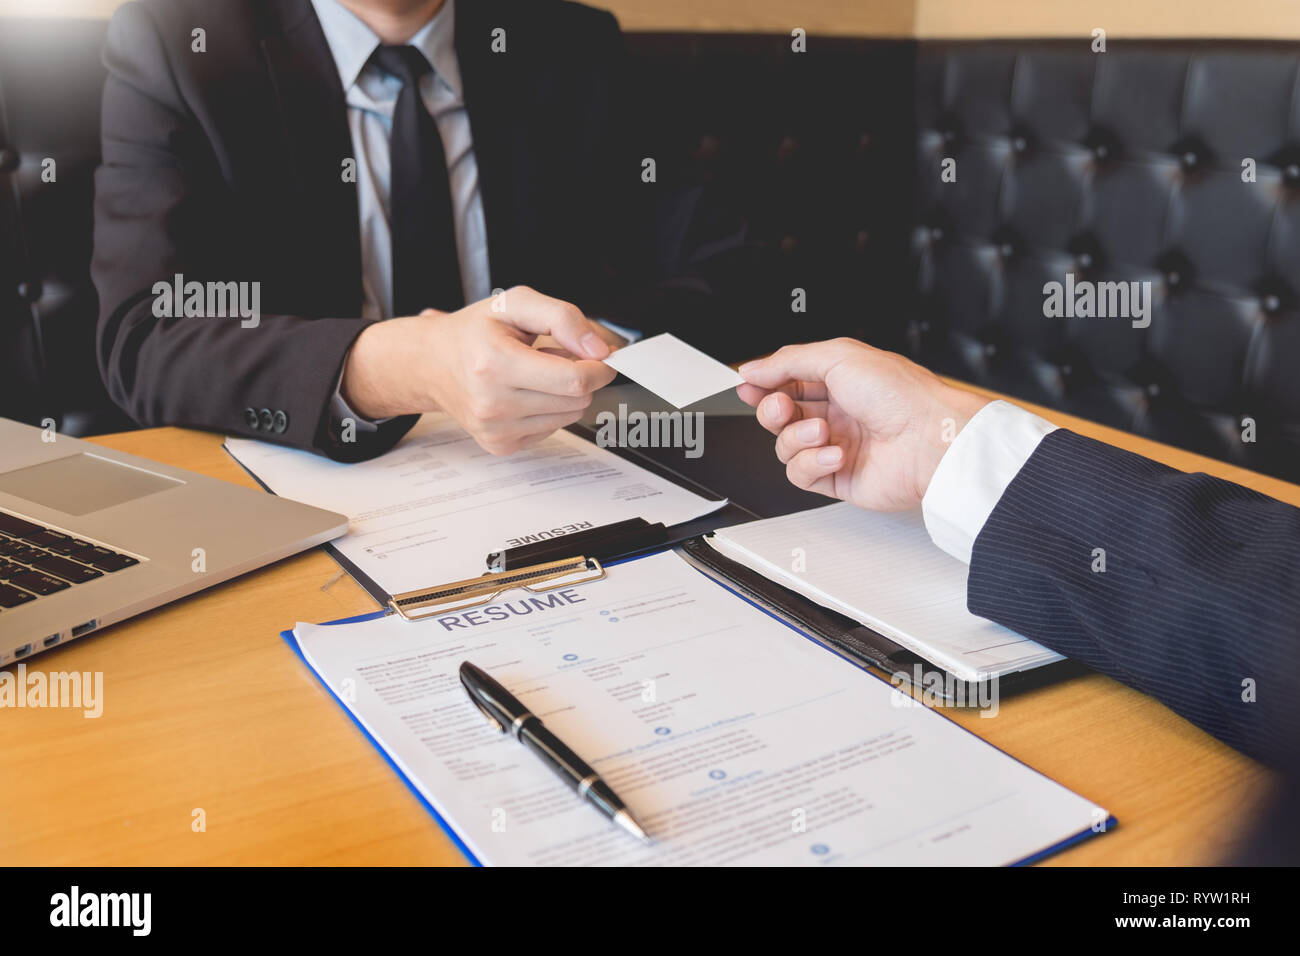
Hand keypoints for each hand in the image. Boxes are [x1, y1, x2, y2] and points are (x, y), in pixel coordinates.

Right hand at [341, 286, 616, 453]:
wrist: (433, 363)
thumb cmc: (474, 332)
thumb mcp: (515, 303)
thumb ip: (562, 318)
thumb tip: (598, 348)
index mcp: (495, 363)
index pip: (574, 380)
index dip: (599, 367)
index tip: (602, 355)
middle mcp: (492, 403)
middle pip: (576, 400)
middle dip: (580, 375)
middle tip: (557, 355)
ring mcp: (495, 430)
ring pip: (569, 416)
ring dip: (565, 393)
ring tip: (537, 372)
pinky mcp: (500, 445)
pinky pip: (552, 429)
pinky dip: (549, 409)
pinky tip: (526, 392)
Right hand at [737, 338, 989, 509]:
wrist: (930, 441)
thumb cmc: (901, 395)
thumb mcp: (838, 357)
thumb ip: (788, 361)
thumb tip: (752, 369)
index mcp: (839, 380)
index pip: (787, 382)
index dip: (764, 384)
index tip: (748, 384)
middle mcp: (836, 413)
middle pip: (779, 415)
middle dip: (772, 410)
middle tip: (782, 408)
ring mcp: (834, 446)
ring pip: (785, 446)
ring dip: (797, 438)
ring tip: (824, 432)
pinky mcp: (836, 478)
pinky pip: (800, 474)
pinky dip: (811, 463)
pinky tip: (834, 455)